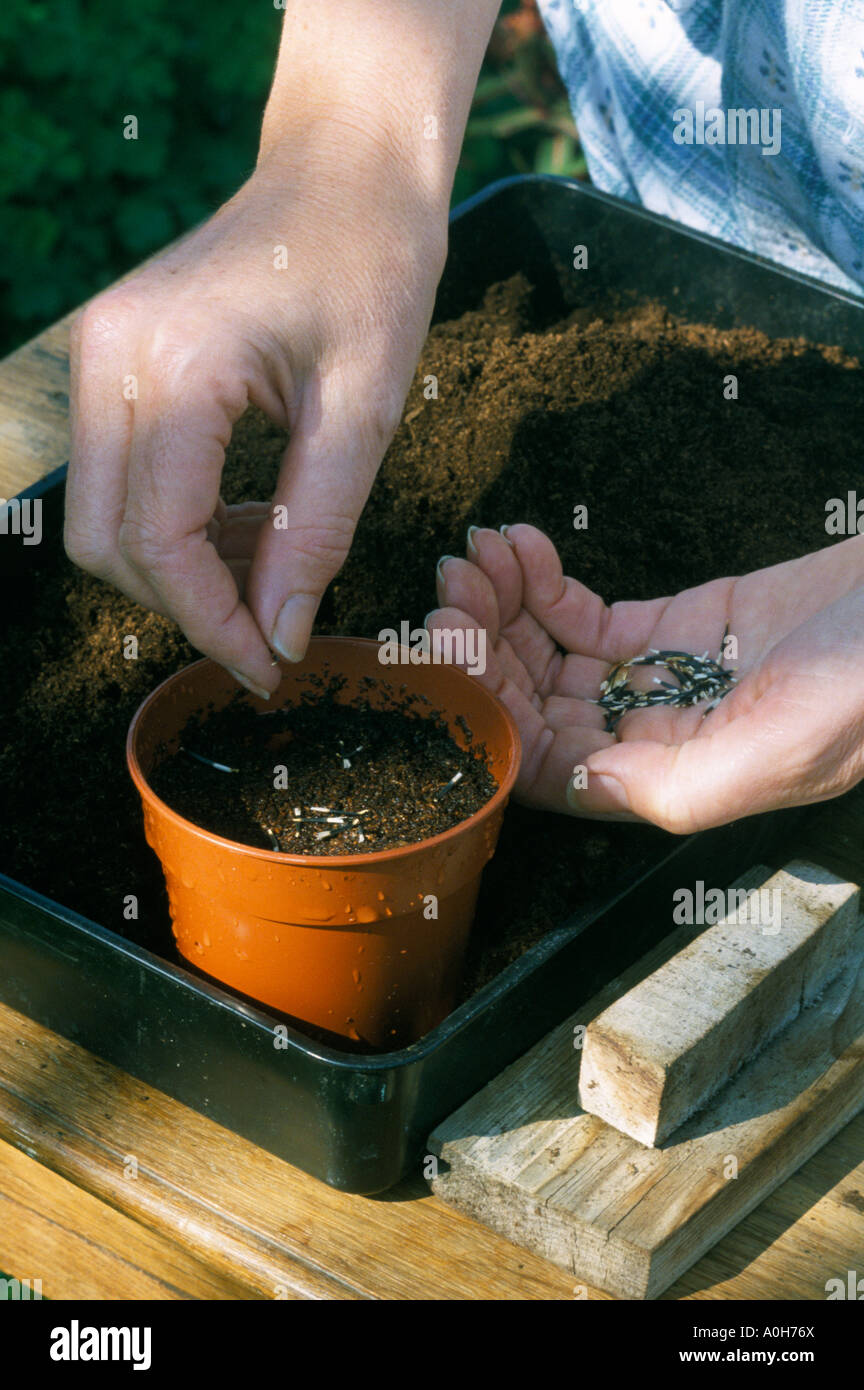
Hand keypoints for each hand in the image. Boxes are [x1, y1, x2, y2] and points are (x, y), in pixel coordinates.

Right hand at [64, 0, 501, 697]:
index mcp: (172, 365)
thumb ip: (315, 529)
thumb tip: (280, 635)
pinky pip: (118, 477)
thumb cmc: (372, 270)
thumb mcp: (364, 409)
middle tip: (272, 628)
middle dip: (187, 604)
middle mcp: (107, 358)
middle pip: (108, 542)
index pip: (160, 541)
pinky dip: (172, 523)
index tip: (272, 667)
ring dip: (177, 566)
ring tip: (269, 562)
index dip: (214, 623)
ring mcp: (97, 353)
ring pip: (102, 517)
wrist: (344, 171)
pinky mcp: (110, 358)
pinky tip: (247, 517)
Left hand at [428, 523, 863, 831]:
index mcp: (671, 783)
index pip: (543, 766)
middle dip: (482, 648)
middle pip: (535, 706)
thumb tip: (579, 781)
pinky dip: (547, 584)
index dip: (487, 711)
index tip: (451, 646)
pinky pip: (591, 615)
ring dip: (503, 608)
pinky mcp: (681, 624)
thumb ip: (677, 783)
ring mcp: (663, 679)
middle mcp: (656, 739)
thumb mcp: (785, 747)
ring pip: (552, 657)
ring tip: (477, 553)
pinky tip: (523, 546)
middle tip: (449, 584)